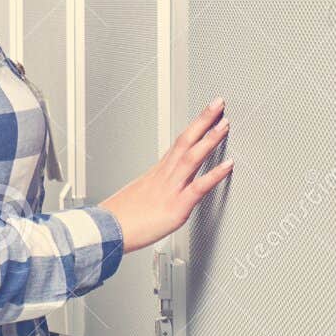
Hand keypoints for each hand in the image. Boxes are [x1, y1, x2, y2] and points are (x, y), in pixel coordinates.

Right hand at [98, 97, 233, 253]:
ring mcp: (170, 189)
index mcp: (156, 174)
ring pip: (191, 157)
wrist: (106, 232)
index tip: (206, 114)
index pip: (178, 143)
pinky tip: (229, 164)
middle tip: (217, 104)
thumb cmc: (119, 219)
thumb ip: (152, 191)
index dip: (193, 127)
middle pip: (184, 141)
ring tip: (224, 124)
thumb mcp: (136, 198)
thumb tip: (158, 191)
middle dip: (202, 121)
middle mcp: (163, 176)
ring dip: (209, 139)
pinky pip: (198, 187)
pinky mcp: (176, 206)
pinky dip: (214, 174)